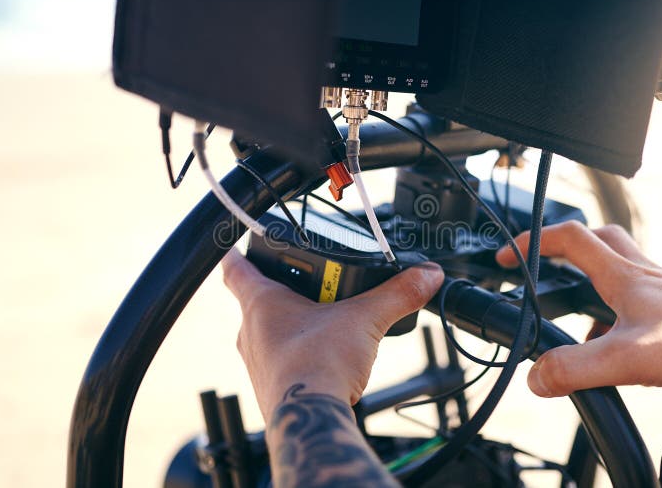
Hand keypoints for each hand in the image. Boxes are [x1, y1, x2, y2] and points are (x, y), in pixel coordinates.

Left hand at [222, 249, 443, 420]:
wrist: (311, 420)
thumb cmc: (318, 366)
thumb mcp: (365, 319)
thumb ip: (397, 294)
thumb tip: (425, 276)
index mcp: (261, 304)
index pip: (235, 267)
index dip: (238, 250)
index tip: (241, 242)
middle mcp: (250, 332)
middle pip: (259, 299)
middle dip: (286, 289)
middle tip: (313, 282)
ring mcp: (258, 362)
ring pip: (270, 331)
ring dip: (295, 323)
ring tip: (327, 320)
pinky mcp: (271, 386)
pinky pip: (281, 359)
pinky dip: (300, 352)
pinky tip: (325, 356)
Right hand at [496, 221, 661, 400]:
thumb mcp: (626, 358)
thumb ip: (575, 367)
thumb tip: (536, 376)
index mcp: (623, 275)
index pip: (569, 238)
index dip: (532, 241)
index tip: (509, 256)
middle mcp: (643, 276)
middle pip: (597, 240)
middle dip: (564, 249)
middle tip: (545, 269)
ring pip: (619, 272)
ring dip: (592, 285)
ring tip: (578, 321)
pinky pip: (640, 303)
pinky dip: (619, 317)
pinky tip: (620, 350)